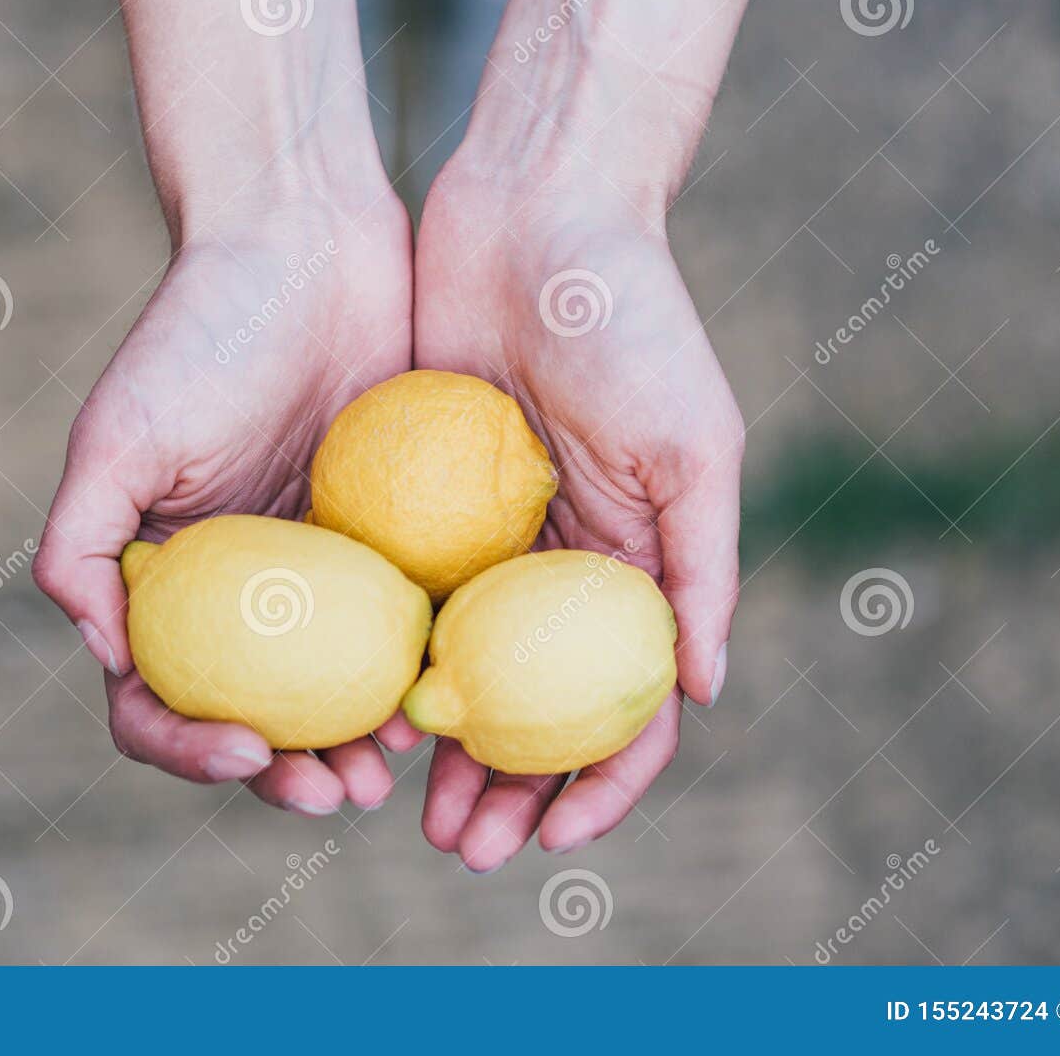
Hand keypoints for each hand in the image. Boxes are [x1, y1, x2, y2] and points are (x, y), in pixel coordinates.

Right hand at [34, 194, 419, 814]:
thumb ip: (80, 544)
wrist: (305, 243)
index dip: (190, 745)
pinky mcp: (388, 543)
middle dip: (287, 775)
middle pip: (251, 715)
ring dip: (353, 747)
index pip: (156, 698)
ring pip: (332, 692)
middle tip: (339, 794)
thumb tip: (102, 654)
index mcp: (165, 578)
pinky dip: (409, 673)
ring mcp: (316, 573)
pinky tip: (439, 690)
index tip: (251, 752)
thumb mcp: (120, 432)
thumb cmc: (201, 328)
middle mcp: (238, 589)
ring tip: (392, 766)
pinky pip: (397, 628)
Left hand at [410, 162, 744, 867]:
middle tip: (459, 847)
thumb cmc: (634, 320)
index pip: (629, 704)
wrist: (535, 212)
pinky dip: (386, 664)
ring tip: (398, 806)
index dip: (604, 783)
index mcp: (638, 563)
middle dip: (509, 791)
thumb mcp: (691, 442)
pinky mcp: (421, 500)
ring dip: (442, 750)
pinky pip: (403, 601)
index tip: (557, 839)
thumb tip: (704, 691)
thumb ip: (701, 565)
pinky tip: (355, 710)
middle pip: (537, 710)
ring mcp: (491, 538)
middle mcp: (564, 565)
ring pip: (464, 674)